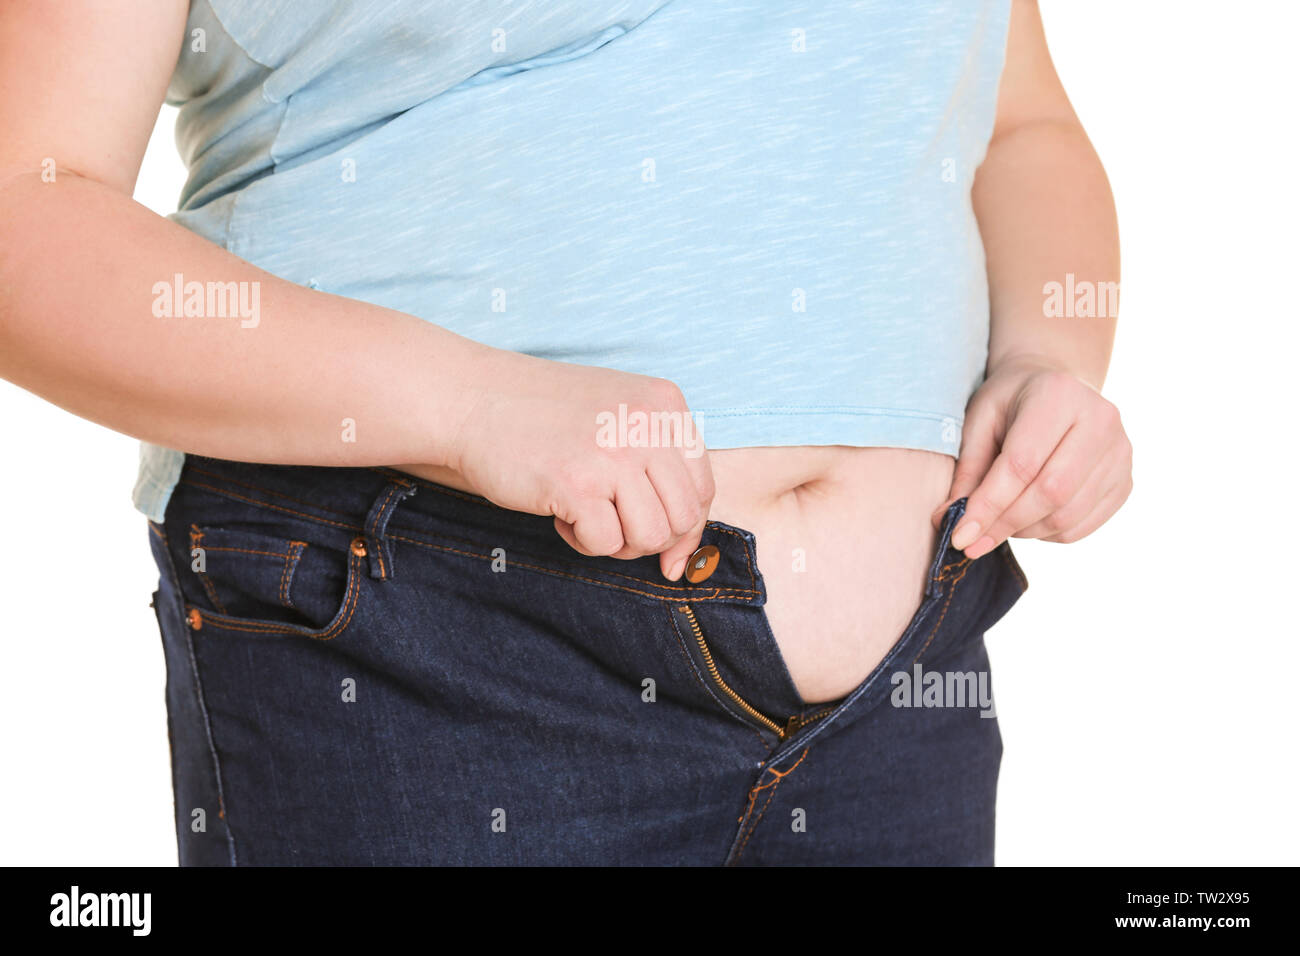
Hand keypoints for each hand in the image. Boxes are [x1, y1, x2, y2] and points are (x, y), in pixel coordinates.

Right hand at [444, 349, 714, 580]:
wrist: (473, 398)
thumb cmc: (544, 417)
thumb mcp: (617, 418)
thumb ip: (656, 470)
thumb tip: (682, 559)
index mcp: (664, 404)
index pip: (703, 487)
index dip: (687, 528)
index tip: (666, 551)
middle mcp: (647, 425)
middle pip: (683, 517)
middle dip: (651, 539)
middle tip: (612, 527)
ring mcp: (613, 453)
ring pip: (651, 536)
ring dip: (617, 542)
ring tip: (585, 517)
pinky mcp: (577, 484)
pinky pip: (606, 543)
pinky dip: (583, 542)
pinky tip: (560, 514)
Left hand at [932, 357, 1132, 557]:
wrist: (1056, 389)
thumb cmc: (1010, 404)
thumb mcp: (979, 421)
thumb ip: (967, 469)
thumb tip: (950, 520)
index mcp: (1058, 395)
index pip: (1022, 463)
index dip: (989, 505)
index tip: (960, 535)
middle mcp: (1101, 420)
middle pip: (1051, 492)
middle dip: (1005, 523)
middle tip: (973, 541)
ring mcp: (1121, 453)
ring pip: (1067, 515)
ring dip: (1024, 531)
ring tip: (997, 523)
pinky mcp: (1125, 480)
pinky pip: (1082, 526)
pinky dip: (1047, 534)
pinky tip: (1027, 519)